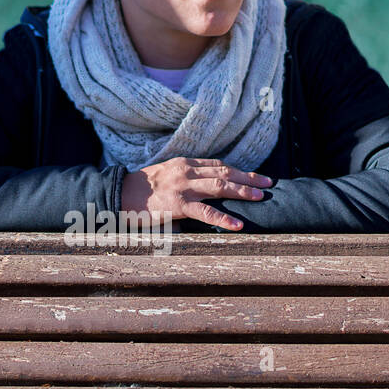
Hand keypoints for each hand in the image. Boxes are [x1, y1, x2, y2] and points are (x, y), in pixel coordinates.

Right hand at [119, 156, 272, 230]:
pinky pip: (206, 212)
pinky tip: (238, 224)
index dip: (238, 169)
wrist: (120, 193)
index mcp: (184, 163)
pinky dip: (224, 218)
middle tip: (268, 183)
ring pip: (220, 187)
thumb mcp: (165, 175)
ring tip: (260, 197)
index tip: (254, 174)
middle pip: (225, 172)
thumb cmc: (140, 188)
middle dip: (249, 177)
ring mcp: (183, 187)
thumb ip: (183, 177)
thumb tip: (201, 186)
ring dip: (243, 191)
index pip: (218, 164)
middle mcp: (187, 171)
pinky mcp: (178, 205)